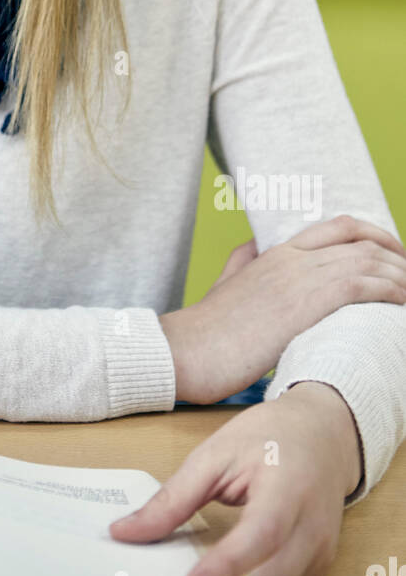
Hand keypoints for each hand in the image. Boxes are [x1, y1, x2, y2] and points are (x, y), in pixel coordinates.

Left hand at [110, 383, 359, 575]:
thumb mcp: (214, 453)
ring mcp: (322, 549)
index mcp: (286, 488)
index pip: (260, 534)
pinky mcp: (321, 564)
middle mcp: (312, 525)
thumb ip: (173, 498)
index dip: (227, 565)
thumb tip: (126, 532)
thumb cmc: (270, 435)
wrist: (323, 432)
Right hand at [160, 214, 405, 402]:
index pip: (339, 227)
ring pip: (367, 261)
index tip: (394, 254)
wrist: (191, 348)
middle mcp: (293, 259)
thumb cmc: (209, 327)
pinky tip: (403, 303)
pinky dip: (390, 290)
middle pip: (362, 241)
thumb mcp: (227, 281)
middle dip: (397, 256)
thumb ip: (245, 260)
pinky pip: (361, 285)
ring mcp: (300, 278)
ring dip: (401, 274)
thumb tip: (256, 248)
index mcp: (277, 252)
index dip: (375, 235)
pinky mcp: (306, 303)